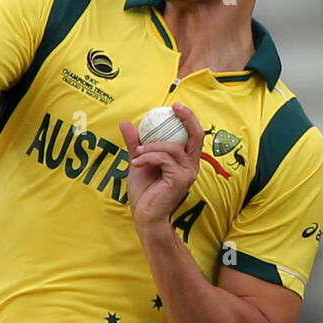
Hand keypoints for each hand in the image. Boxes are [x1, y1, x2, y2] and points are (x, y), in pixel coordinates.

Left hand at [119, 103, 203, 230]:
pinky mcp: (180, 180)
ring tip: (136, 154)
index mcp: (184, 161)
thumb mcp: (139, 162)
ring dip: (151, 147)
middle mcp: (191, 166)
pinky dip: (148, 157)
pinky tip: (137, 163)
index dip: (188, 118)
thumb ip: (136, 144)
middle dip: (187, 118)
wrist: (145, 217)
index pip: (194, 135)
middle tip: (173, 108)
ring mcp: (187, 173)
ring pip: (172, 147)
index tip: (175, 106)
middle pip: (197, 135)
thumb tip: (126, 123)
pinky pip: (164, 159)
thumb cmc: (145, 194)